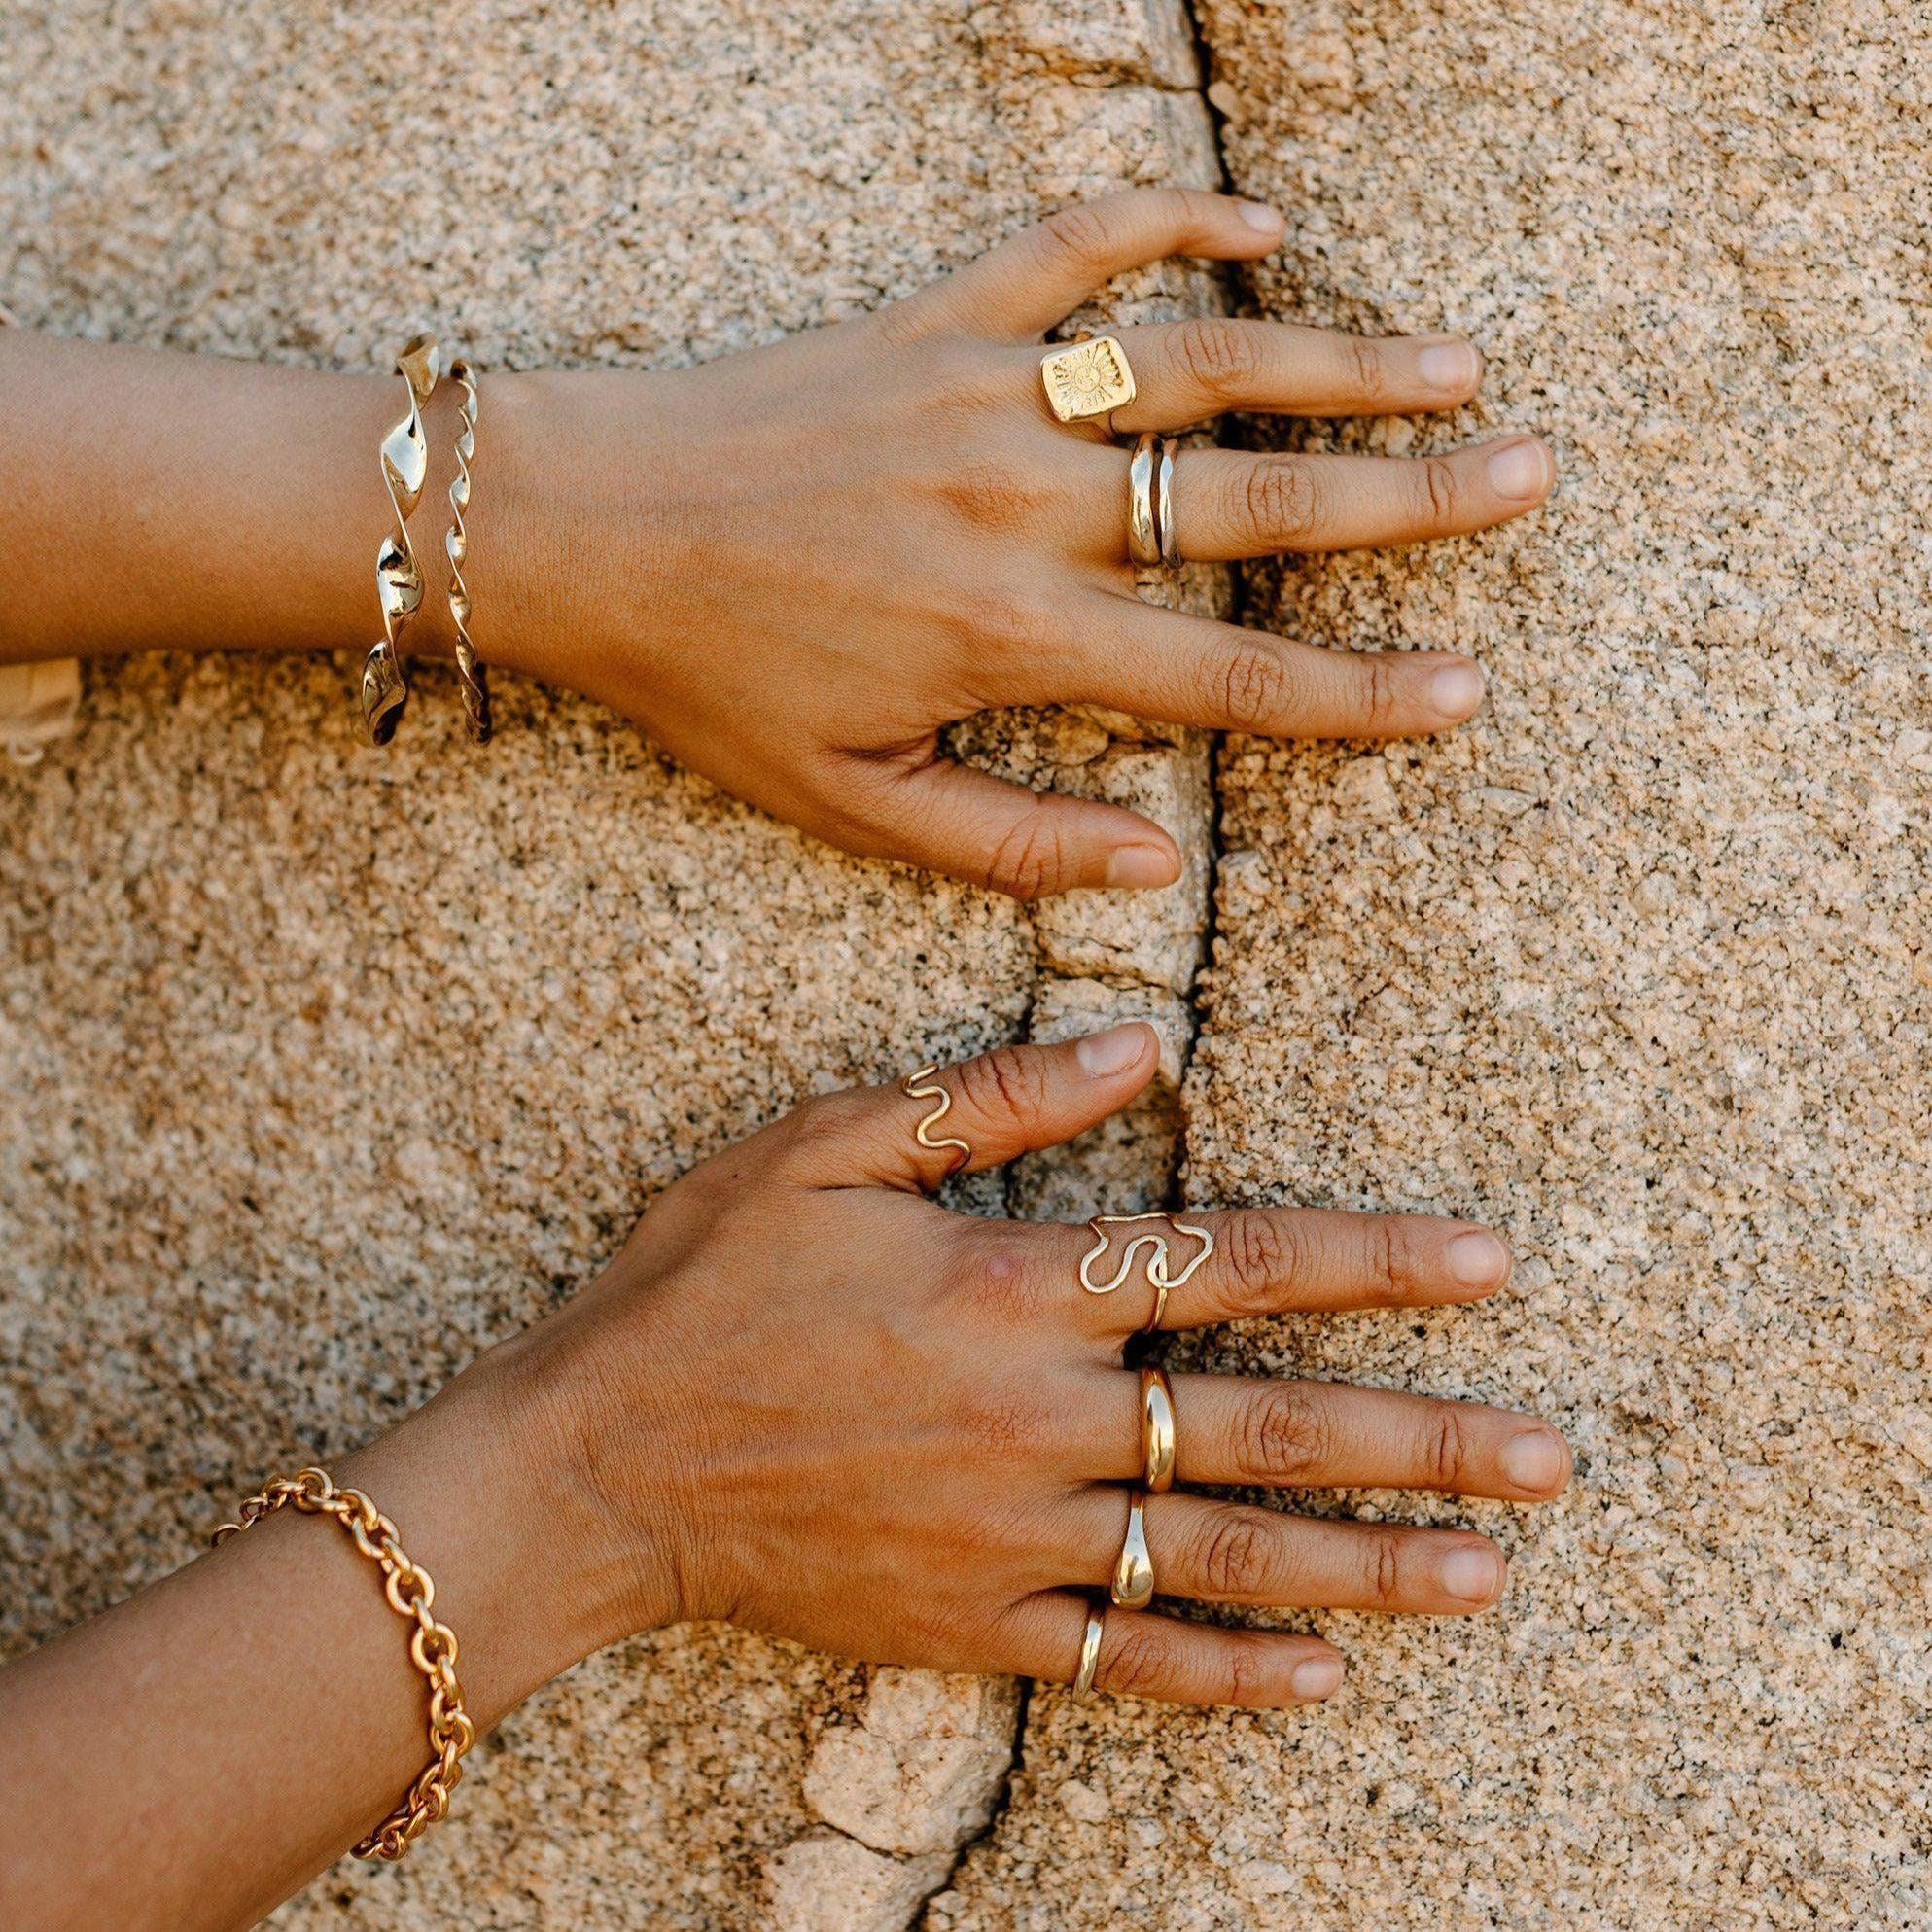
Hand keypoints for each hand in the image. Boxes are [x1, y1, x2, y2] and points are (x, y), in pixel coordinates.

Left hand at [486, 188, 1555, 899]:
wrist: (581, 529)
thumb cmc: (711, 680)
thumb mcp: (848, 807)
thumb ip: (1005, 847)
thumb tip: (1150, 866)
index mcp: (1008, 639)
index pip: (1225, 681)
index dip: (1355, 696)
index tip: (1460, 692)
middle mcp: (1020, 507)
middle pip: (1255, 502)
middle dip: (1410, 498)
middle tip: (1527, 477)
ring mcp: (982, 395)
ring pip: (1196, 363)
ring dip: (1336, 359)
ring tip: (1451, 361)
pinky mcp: (933, 317)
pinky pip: (1071, 244)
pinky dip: (1167, 222)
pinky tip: (1253, 227)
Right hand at [508, 1025, 1570, 1706]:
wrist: (593, 1467)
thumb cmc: (701, 1286)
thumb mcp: (824, 1148)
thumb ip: (990, 1100)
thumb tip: (1138, 1047)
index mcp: (1011, 1287)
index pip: (1230, 1262)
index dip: (1368, 1259)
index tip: (1487, 1262)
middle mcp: (1037, 1416)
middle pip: (1263, 1423)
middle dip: (1419, 1436)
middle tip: (1550, 1455)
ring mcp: (1010, 1534)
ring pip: (1219, 1553)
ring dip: (1364, 1563)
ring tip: (1487, 1575)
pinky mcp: (970, 1622)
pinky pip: (1120, 1660)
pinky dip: (1222, 1673)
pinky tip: (1319, 1679)